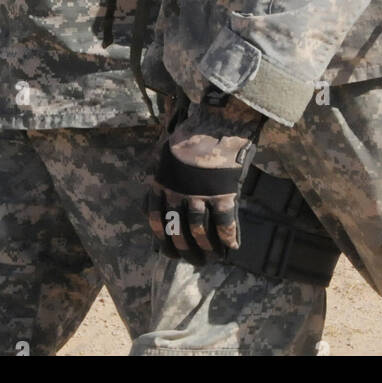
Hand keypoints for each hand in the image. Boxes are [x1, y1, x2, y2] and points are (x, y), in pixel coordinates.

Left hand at [146, 94, 263, 260]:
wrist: (217, 121)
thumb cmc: (190, 136)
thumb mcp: (164, 153)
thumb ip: (158, 175)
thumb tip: (150, 195)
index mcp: (162, 182)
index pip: (157, 220)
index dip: (163, 240)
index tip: (169, 251)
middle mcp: (178, 192)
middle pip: (177, 231)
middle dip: (185, 250)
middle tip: (194, 261)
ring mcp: (201, 193)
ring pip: (200, 230)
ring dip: (206, 247)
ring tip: (213, 257)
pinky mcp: (224, 191)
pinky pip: (225, 222)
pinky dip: (228, 237)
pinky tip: (232, 246)